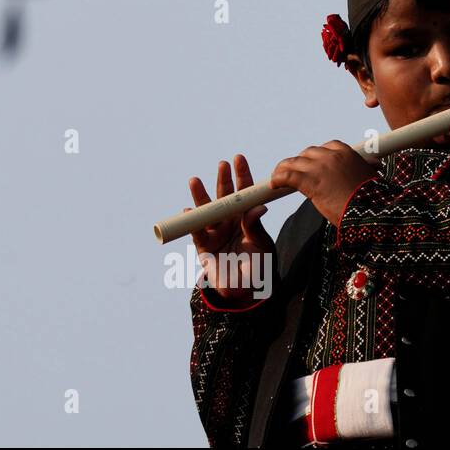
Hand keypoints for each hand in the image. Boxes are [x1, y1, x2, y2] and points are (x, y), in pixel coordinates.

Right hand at [187, 155, 276, 306]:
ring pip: (207, 210)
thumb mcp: (261, 246)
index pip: (244, 193)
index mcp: (246, 218)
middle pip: (224, 196)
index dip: (241, 175)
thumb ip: (256, 227)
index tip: (238, 159)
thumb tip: (259, 207)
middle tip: (222, 165)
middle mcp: (229, 220)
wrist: (244, 290)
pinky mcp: (203, 245)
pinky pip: (196, 231)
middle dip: (222, 180)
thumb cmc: (257, 266)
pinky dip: (191, 222)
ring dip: (200, 196)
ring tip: (195, 181)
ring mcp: (215, 231)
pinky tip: (188, 212)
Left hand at [269, 140, 378, 226]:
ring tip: (277, 178)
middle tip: (294, 173)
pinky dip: (278, 179)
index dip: (315, 156)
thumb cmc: (374, 199)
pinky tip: (274, 184)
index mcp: (346, 153)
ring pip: (294, 163)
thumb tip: (374, 165)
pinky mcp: (310, 181)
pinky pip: (287, 176)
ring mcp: (319, 167)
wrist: (372, 212)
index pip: (325, 147)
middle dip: (299, 163)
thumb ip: (366, 167)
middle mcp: (331, 156)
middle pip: (307, 154)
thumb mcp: (370, 176)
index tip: (311, 164)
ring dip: (283, 170)